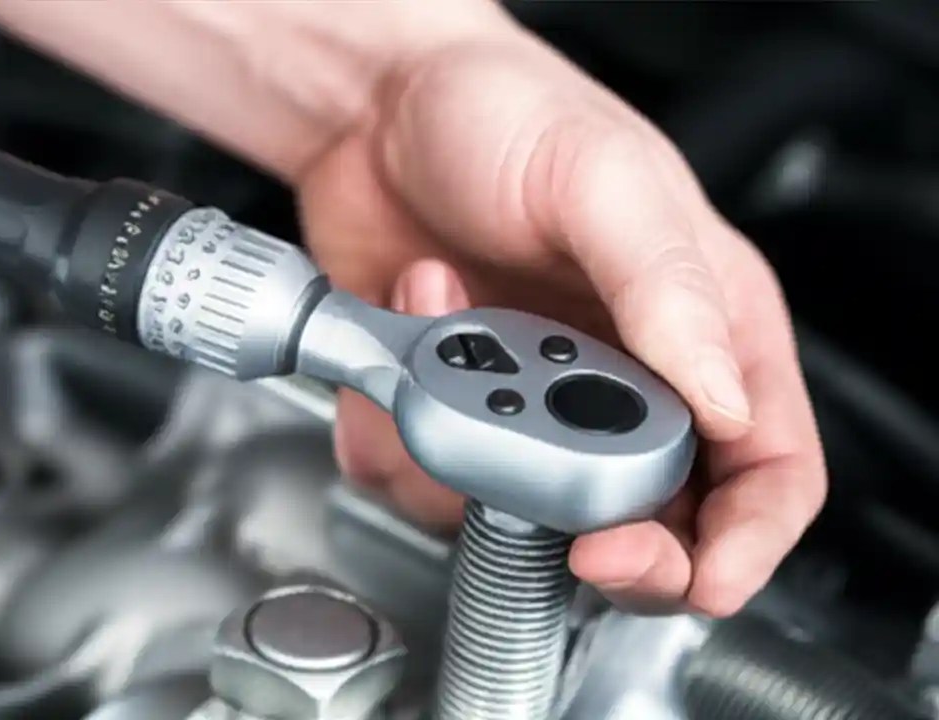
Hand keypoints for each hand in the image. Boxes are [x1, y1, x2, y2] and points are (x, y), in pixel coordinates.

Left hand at [300, 32, 825, 616]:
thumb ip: (669, 290)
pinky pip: (428, 480)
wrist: (372, 112)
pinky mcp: (454, 410)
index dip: (743, 544)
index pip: (767, 470)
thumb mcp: (603, 180)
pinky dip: (399, 436)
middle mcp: (626, 378)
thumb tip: (725, 401)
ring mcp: (534, 403)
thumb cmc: (503, 114)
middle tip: (557, 519)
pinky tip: (402, 344)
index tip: (695, 576)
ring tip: (447, 343)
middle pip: (652, 522)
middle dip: (603, 536)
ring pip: (524, 517)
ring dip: (470, 457)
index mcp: (704, 326)